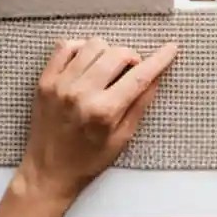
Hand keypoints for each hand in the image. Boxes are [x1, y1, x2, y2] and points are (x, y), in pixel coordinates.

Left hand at [15, 37, 177, 205]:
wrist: (48, 171)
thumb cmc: (87, 160)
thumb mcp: (122, 139)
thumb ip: (140, 105)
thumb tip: (156, 76)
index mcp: (104, 111)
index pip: (139, 76)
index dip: (159, 59)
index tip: (171, 48)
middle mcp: (81, 93)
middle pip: (117, 54)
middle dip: (132, 57)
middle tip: (131, 71)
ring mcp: (60, 84)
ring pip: (93, 45)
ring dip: (107, 52)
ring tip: (107, 68)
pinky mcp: (45, 80)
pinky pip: (65, 46)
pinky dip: (80, 48)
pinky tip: (86, 62)